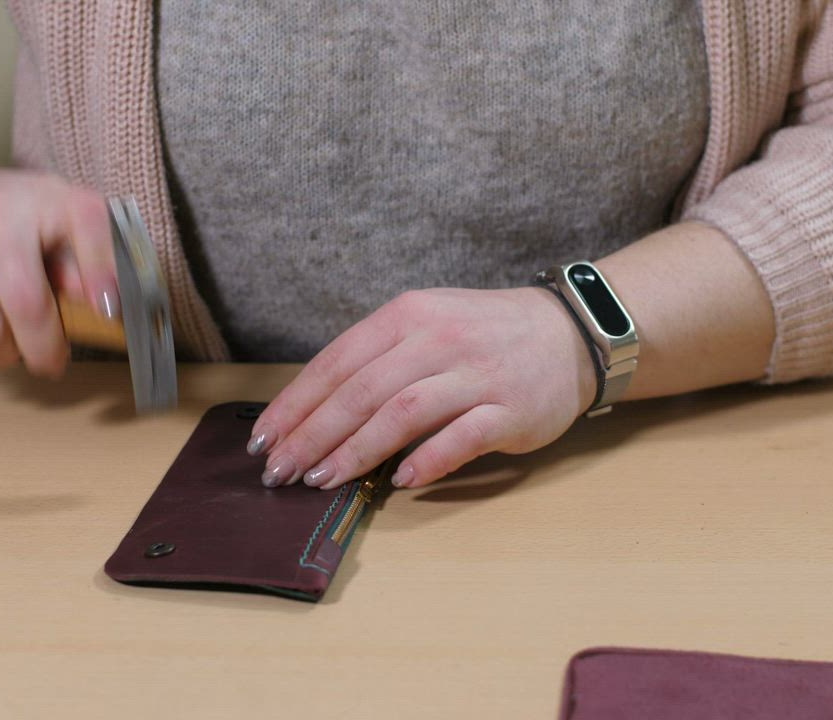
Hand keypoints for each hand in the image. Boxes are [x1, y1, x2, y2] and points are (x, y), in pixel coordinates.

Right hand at [0, 157, 114, 376]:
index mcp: (42, 197)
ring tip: (10, 345)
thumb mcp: (58, 213)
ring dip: (3, 353)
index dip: (103, 272)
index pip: (88, 225)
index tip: (110, 311)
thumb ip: (91, 253)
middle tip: (51, 363)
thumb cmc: (6, 212)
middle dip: (44, 349)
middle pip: (27, 305)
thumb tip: (107, 303)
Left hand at [247, 287, 596, 489]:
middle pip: (361, 391)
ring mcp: (476, 374)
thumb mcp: (426, 325)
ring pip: (402, 414)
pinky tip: (397, 482)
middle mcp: (438, 339)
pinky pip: (460, 438)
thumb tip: (315, 413)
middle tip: (279, 470)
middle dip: (312, 434)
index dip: (296, 403)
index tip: (264, 437)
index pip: (337, 361)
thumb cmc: (482, 335)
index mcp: (408, 316)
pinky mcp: (509, 409)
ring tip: (321, 479)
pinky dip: (425, 461)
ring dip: (356, 450)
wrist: (568, 332)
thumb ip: (378, 361)